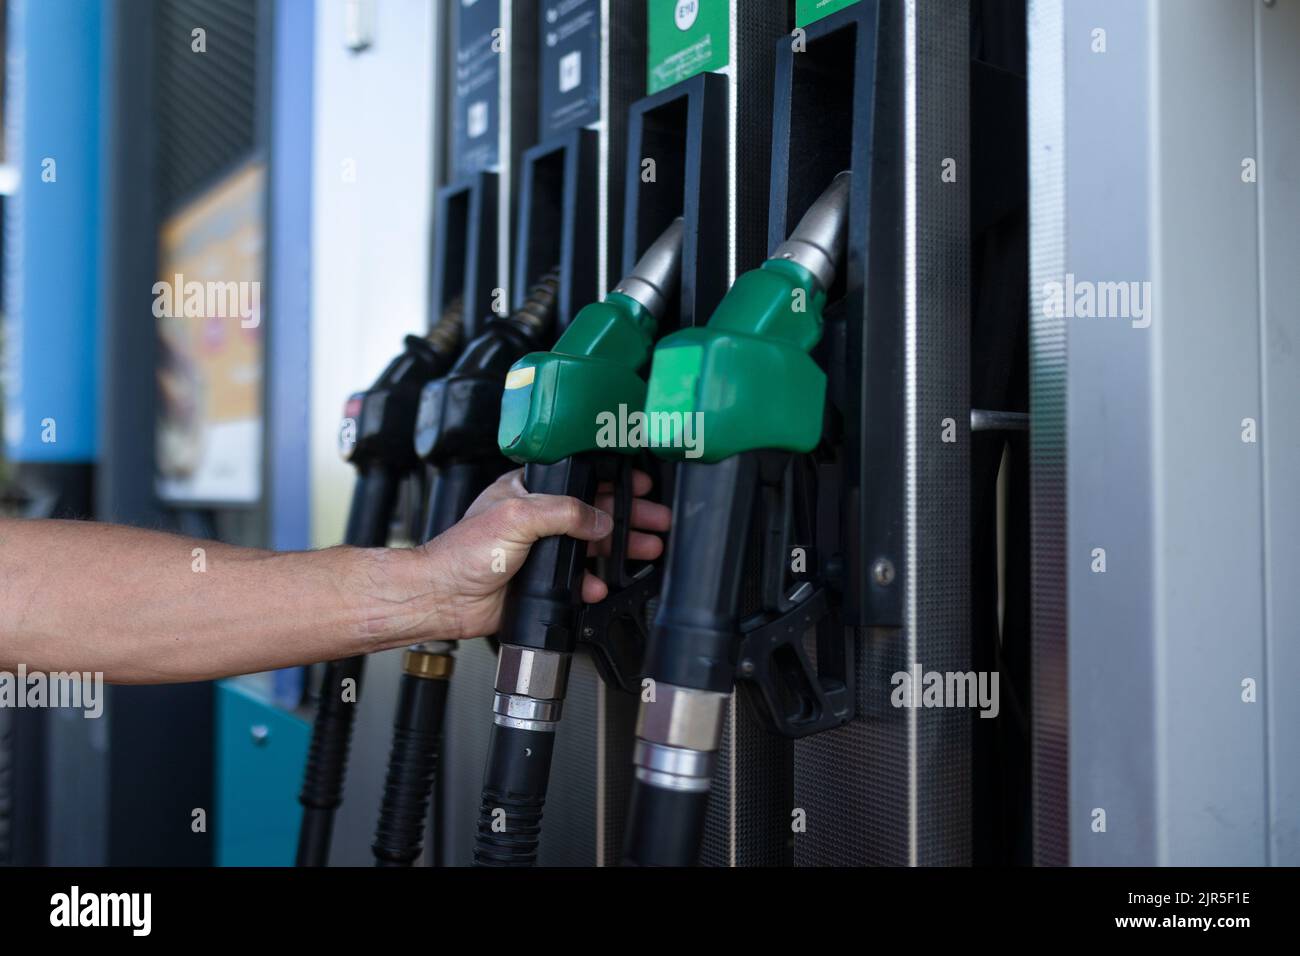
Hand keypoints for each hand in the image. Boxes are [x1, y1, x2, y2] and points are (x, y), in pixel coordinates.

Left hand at [366, 468, 670, 643]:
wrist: (443, 598)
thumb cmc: (462, 553)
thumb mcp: (517, 516)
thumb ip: (564, 512)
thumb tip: (600, 517)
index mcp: (528, 492)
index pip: (579, 479)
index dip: (612, 481)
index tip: (640, 485)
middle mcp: (536, 519)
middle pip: (594, 513)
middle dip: (628, 518)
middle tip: (656, 523)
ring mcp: (539, 551)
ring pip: (591, 547)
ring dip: (620, 549)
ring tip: (647, 550)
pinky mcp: (540, 583)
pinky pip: (577, 580)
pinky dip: (593, 583)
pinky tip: (602, 586)